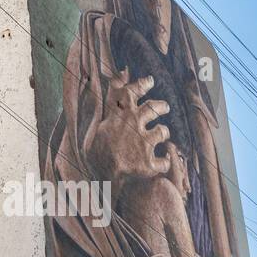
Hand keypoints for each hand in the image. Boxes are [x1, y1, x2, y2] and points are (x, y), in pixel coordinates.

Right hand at [84, 68, 170, 182]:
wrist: (99, 175)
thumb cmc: (92, 151)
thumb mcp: (92, 125)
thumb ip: (102, 107)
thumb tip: (104, 84)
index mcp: (119, 115)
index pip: (132, 92)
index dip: (142, 84)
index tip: (149, 81)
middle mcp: (135, 125)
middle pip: (154, 108)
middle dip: (161, 106)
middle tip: (164, 107)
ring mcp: (143, 143)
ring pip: (162, 131)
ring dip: (163, 132)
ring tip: (163, 134)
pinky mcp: (148, 163)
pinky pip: (163, 162)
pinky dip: (163, 163)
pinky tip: (162, 162)